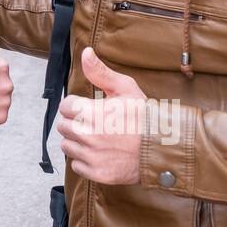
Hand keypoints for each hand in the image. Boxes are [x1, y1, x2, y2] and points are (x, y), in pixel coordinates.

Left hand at [57, 48, 143, 184]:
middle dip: (74, 122)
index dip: (76, 105)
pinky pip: (76, 165)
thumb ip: (100, 72)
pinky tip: (99, 153)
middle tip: (93, 122)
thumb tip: (86, 53)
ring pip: (67, 146)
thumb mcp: (125, 88)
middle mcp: (89, 136)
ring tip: (96, 137)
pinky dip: (84, 160)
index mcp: (92, 113)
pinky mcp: (97, 174)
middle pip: (63, 126)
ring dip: (77, 141)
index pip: (65, 106)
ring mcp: (92, 157)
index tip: (88, 107)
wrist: (164, 148)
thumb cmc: (145, 117)